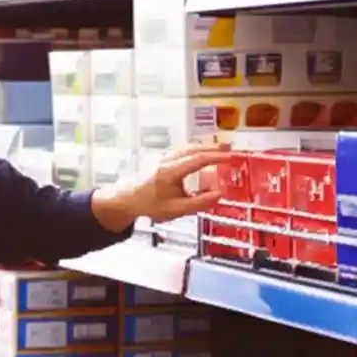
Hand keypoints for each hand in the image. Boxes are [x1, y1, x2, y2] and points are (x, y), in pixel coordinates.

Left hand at [91, 144, 226, 229]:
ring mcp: (163, 158)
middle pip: (193, 148)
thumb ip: (198, 203)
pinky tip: (201, 155)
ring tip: (218, 151)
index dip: (215, 157)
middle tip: (228, 149)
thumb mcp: (175, 209)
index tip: (229, 157)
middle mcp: (166, 161)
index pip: (197, 159)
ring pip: (187, 147)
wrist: (127, 198)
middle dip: (212, 148)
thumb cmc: (149, 204)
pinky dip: (194, 150)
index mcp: (170, 172)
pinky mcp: (161, 158)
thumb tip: (218, 195)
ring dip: (203, 148)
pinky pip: (181, 150)